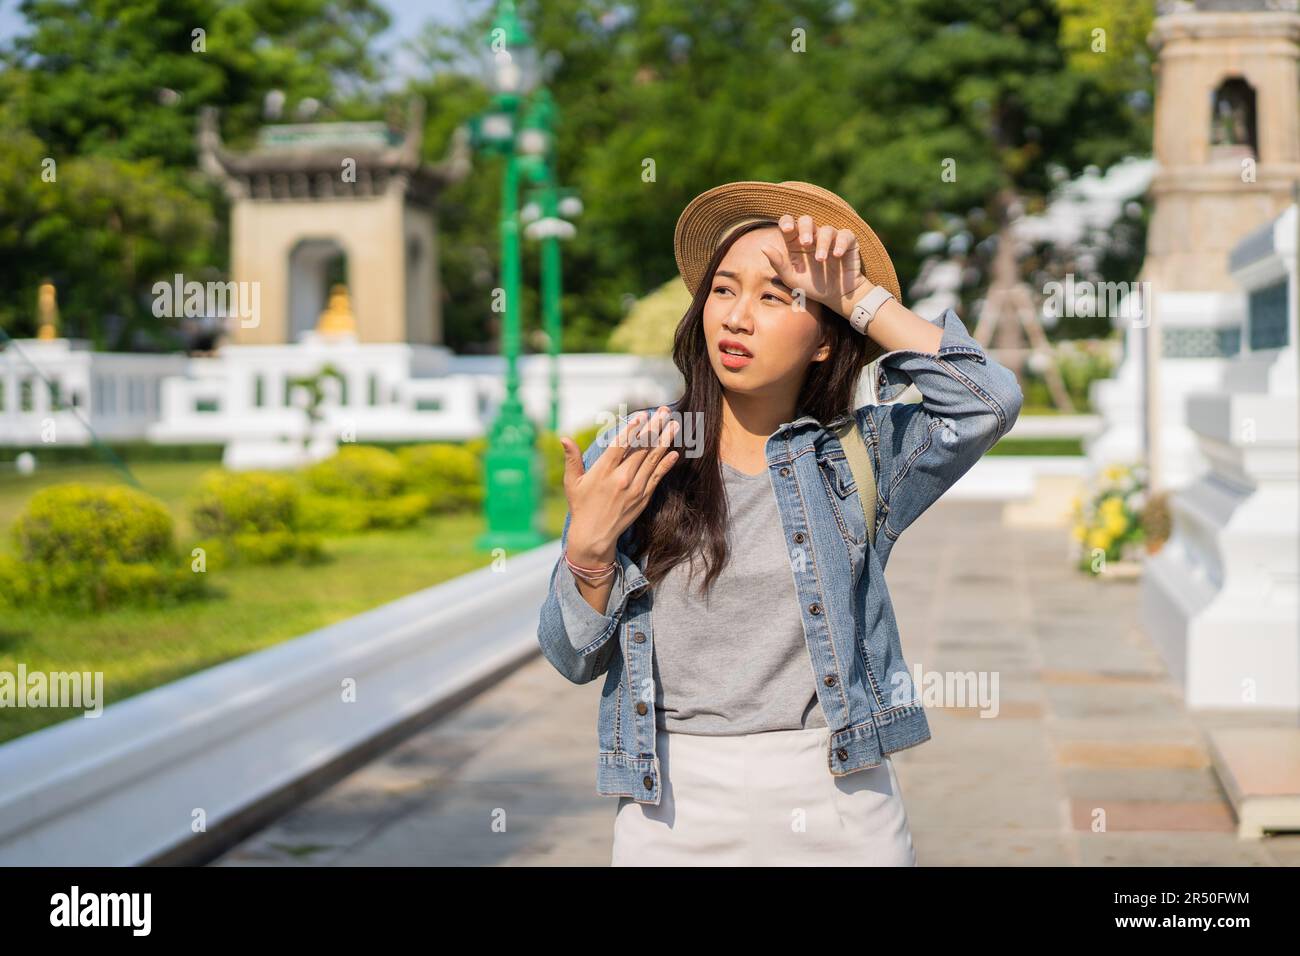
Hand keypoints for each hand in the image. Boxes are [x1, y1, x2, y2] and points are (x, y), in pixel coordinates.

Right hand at [558, 406, 680, 564]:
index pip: (620, 446)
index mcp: (603, 472)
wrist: (594, 536)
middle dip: (654, 428)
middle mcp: (621, 479)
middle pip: (641, 448)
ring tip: (674, 425)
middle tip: (664, 412)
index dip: (632, 430)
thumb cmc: (581, 506)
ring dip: (664, 440)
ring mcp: (635, 489)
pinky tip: (674, 452)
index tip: (642, 416)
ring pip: (652, 460)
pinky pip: (657, 477)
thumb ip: (572, 459)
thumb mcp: (572, 483)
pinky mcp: (643, 498)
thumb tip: (564, 438)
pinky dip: (666, 464)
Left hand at [760, 214, 872, 318]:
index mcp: (795, 243)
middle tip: (805, 243)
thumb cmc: (811, 287)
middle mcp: (813, 237)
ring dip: (823, 243)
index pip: (789, 224)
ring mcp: (830, 239)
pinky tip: (836, 255)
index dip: (787, 221)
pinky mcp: (847, 243)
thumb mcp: (792, 279)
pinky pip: (846, 235)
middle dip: (805, 229)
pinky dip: (841, 243)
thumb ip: (778, 264)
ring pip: (826, 230)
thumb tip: (763, 247)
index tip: (787, 229)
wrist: (837, 297)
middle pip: (807, 220)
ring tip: (821, 259)